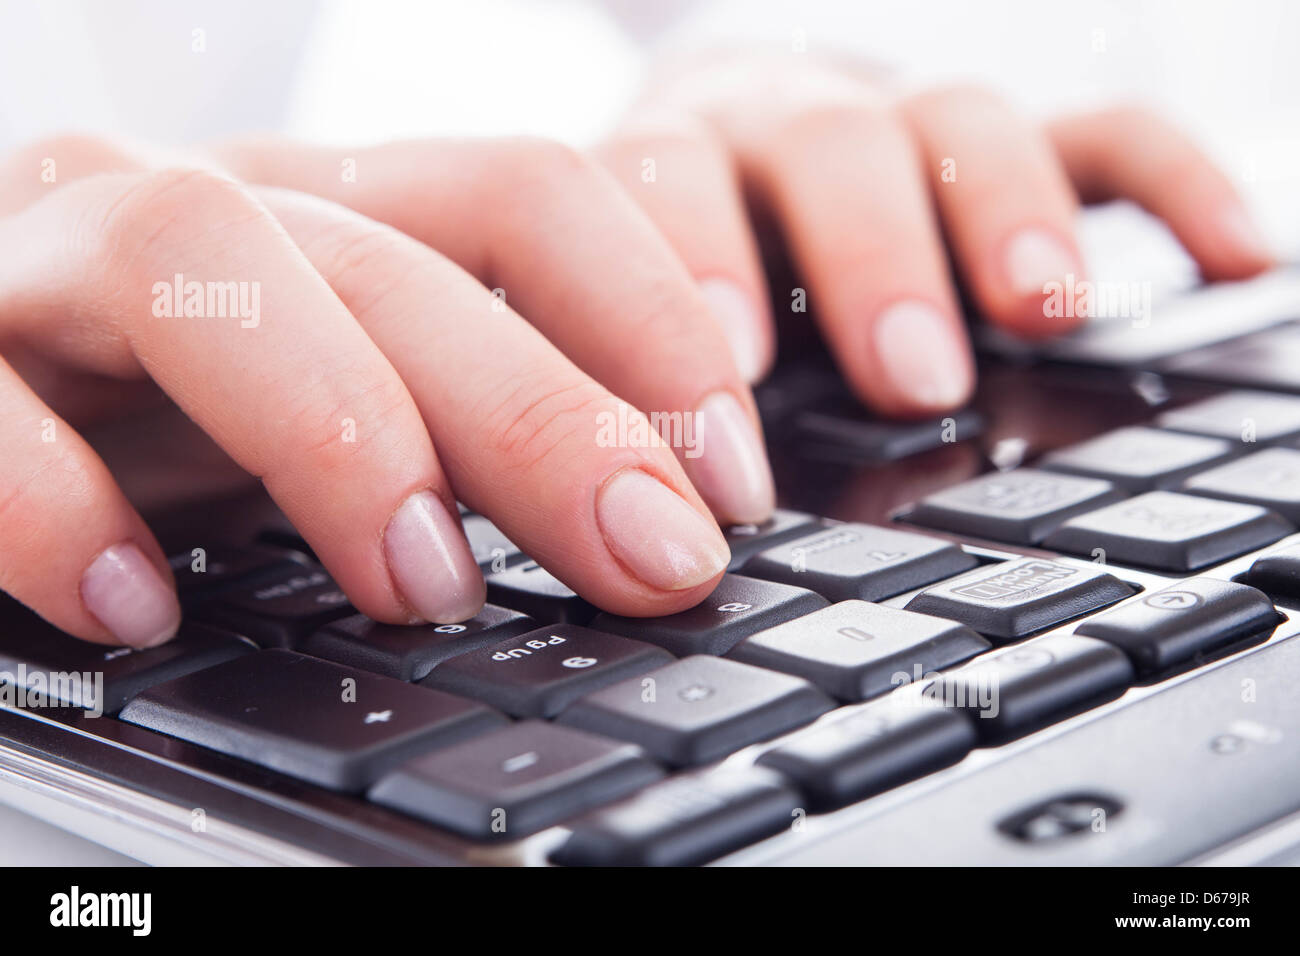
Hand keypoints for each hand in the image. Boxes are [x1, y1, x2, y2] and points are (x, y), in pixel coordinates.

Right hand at [0, 133, 775, 647]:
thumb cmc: (182, 404)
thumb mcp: (357, 395)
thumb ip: (473, 434)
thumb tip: (652, 536)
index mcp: (340, 211)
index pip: (529, 197)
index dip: (654, 321)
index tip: (732, 477)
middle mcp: (219, 210)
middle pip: (398, 260)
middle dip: (545, 417)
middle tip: (654, 560)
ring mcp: (58, 259)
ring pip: (198, 260)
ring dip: (336, 430)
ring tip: (424, 590)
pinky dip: (59, 504)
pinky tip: (138, 606)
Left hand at [590, 51, 1274, 415]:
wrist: (717, 157)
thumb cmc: (660, 286)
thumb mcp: (621, 328)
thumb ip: (628, 391)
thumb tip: (637, 524)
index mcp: (664, 171)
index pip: (659, 201)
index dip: (683, 307)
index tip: (723, 433)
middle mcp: (781, 129)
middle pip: (828, 149)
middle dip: (871, 265)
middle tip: (910, 382)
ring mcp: (896, 126)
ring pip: (957, 125)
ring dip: (1004, 214)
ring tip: (1045, 311)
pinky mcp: (998, 136)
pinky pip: (1100, 132)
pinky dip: (1165, 186)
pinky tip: (1229, 259)